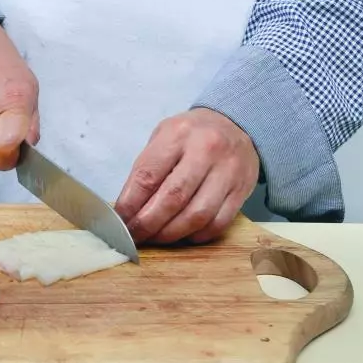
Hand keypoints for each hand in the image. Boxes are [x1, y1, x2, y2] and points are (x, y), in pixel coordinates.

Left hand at [114, 108, 259, 244]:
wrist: (235, 124)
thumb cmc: (191, 135)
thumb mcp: (163, 137)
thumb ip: (146, 169)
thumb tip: (128, 209)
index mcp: (177, 135)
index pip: (148, 176)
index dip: (130, 205)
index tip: (120, 221)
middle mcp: (205, 151)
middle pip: (172, 199)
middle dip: (148, 224)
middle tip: (135, 236)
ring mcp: (227, 171)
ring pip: (197, 216)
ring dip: (171, 234)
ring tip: (156, 238)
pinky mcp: (242, 190)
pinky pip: (218, 223)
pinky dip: (197, 235)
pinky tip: (184, 235)